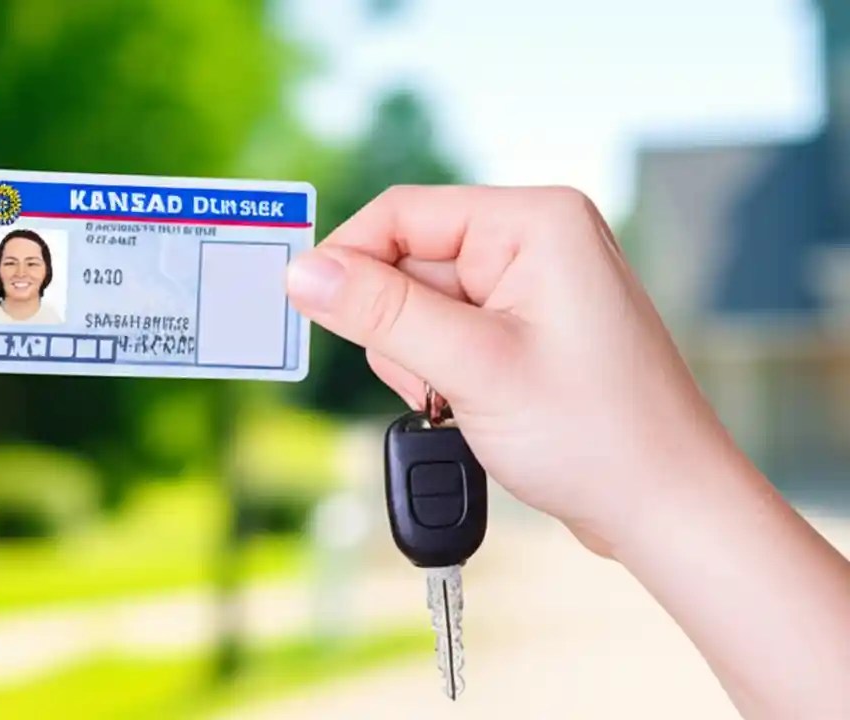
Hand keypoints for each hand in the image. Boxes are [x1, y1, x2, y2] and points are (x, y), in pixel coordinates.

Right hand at [286, 185, 738, 556]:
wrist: (665, 508)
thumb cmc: (597, 435)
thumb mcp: (472, 367)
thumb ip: (380, 312)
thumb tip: (302, 272)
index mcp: (533, 221)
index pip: (402, 213)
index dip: (349, 260)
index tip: (312, 311)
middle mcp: (533, 239)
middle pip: (407, 259)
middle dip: (397, 327)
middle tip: (433, 381)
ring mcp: (531, 285)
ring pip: (418, 302)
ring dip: (416, 356)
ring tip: (464, 399)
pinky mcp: (524, 327)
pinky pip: (446, 332)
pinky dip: (438, 371)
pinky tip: (470, 405)